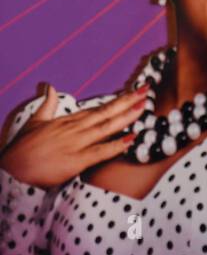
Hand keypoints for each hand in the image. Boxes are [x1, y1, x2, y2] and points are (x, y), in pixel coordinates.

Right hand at [0, 83, 148, 188]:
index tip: (134, 93)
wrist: (13, 168)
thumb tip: (49, 86)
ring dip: (126, 117)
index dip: (117, 101)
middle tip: (146, 91)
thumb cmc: (23, 147)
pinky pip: (99, 152)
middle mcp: (74, 128)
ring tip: (143, 107)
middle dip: (127, 102)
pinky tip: (130, 139)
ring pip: (105, 128)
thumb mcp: (36, 121)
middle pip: (105, 113)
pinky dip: (115, 145)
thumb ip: (47, 104)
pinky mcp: (75, 160)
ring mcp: (75, 143)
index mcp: (68, 120)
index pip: (98, 108)